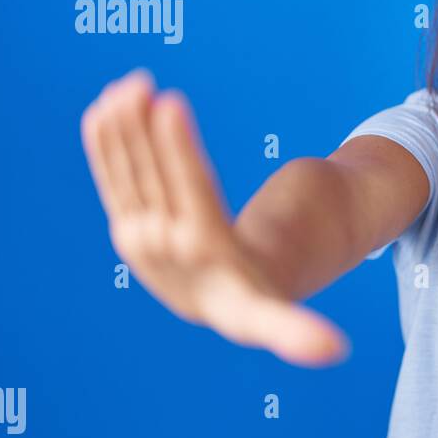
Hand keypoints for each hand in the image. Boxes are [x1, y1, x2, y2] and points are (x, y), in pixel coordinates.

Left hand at [80, 68, 349, 366]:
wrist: (217, 310)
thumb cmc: (253, 302)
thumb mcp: (274, 317)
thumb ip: (297, 334)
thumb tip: (334, 353)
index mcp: (204, 251)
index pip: (191, 189)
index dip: (178, 147)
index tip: (171, 104)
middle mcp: (163, 243)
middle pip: (152, 173)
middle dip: (143, 126)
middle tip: (140, 84)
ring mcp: (138, 233)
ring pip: (126, 171)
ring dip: (120, 128)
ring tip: (125, 85)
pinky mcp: (126, 224)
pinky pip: (113, 177)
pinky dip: (106, 144)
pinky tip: (103, 110)